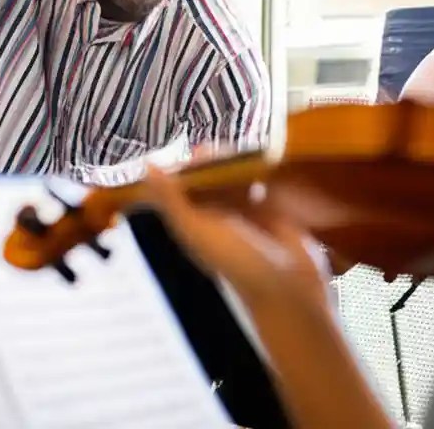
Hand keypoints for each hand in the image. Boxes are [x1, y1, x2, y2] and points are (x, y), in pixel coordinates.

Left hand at [140, 162, 328, 307]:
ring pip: (234, 179)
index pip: (182, 187)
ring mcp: (244, 214)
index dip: (184, 168)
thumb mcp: (196, 230)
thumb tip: (147, 165)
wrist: (286, 286)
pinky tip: (261, 162)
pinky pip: (261, 184)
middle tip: (218, 148)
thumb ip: (171, 200)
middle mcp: (217, 217)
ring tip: (239, 150)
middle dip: (212, 162)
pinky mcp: (270, 212)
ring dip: (235, 164)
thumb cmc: (236, 261)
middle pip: (208, 180)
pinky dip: (259, 172)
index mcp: (195, 222)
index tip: (192, 150)